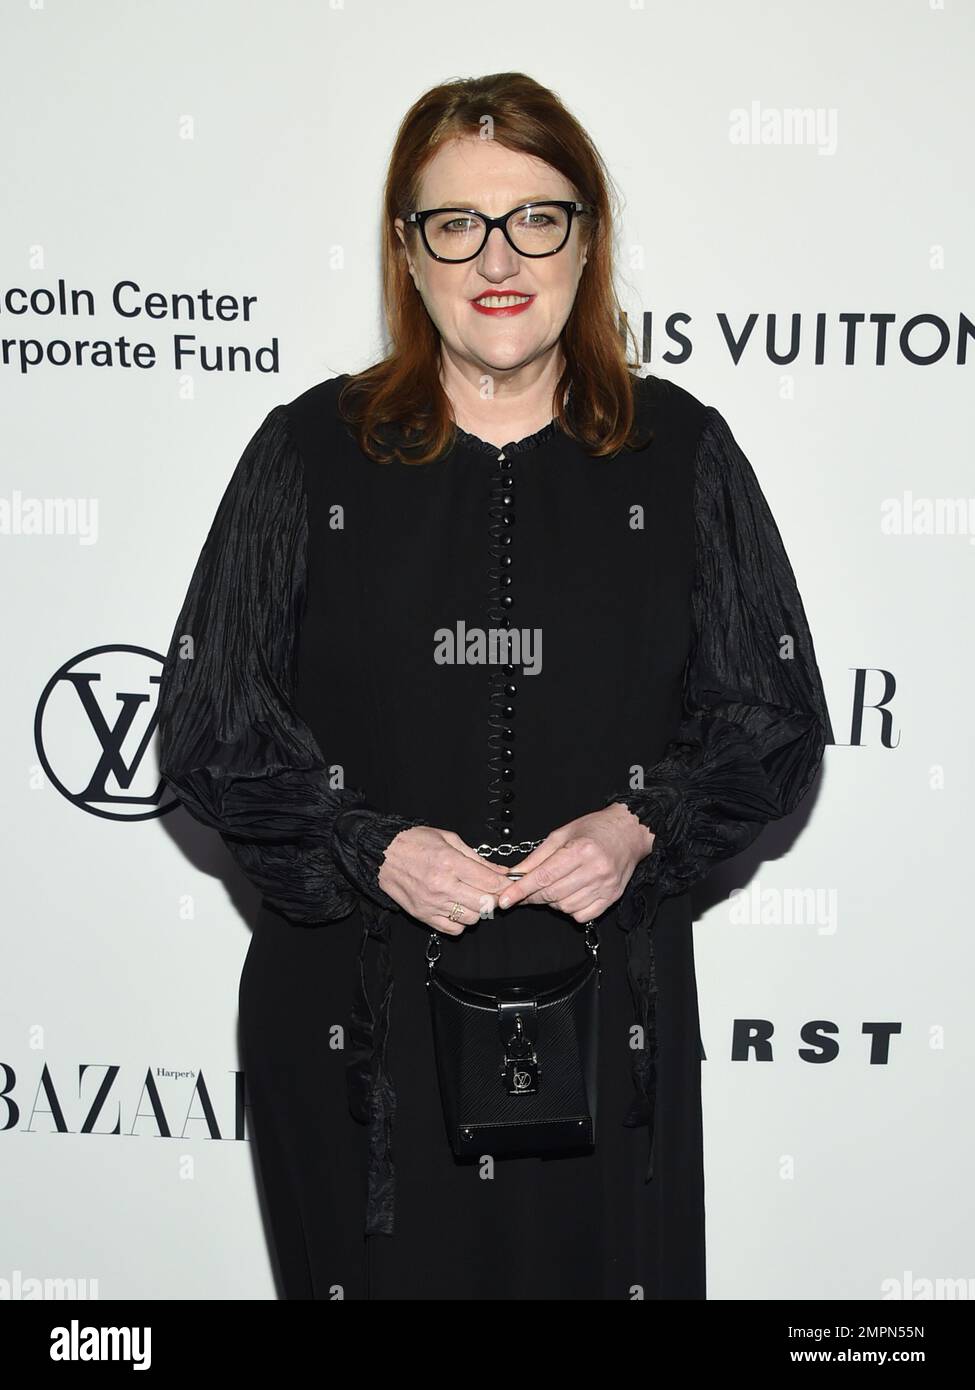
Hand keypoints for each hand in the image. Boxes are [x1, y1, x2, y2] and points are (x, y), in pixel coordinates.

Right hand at [377, 826, 512, 934]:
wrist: (381, 854)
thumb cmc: (415, 842)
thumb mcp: (449, 839)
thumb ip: (477, 858)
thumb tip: (501, 871)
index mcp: (450, 863)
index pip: (489, 882)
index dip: (504, 885)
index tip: (508, 884)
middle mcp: (442, 885)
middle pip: (484, 903)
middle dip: (494, 898)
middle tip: (491, 890)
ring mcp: (432, 903)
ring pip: (472, 918)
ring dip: (478, 910)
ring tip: (472, 898)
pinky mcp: (423, 915)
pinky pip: (453, 929)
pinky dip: (461, 921)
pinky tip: (458, 907)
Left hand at [494, 804, 654, 922]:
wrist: (629, 832)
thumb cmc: (594, 829)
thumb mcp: (562, 834)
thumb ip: (538, 857)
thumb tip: (515, 874)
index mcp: (581, 850)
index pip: (543, 877)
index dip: (521, 890)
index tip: (505, 900)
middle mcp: (595, 870)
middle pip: (552, 894)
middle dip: (532, 896)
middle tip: (525, 892)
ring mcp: (605, 886)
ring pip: (565, 907)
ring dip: (552, 902)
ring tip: (554, 886)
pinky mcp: (612, 897)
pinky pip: (582, 915)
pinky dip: (570, 909)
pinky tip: (570, 895)